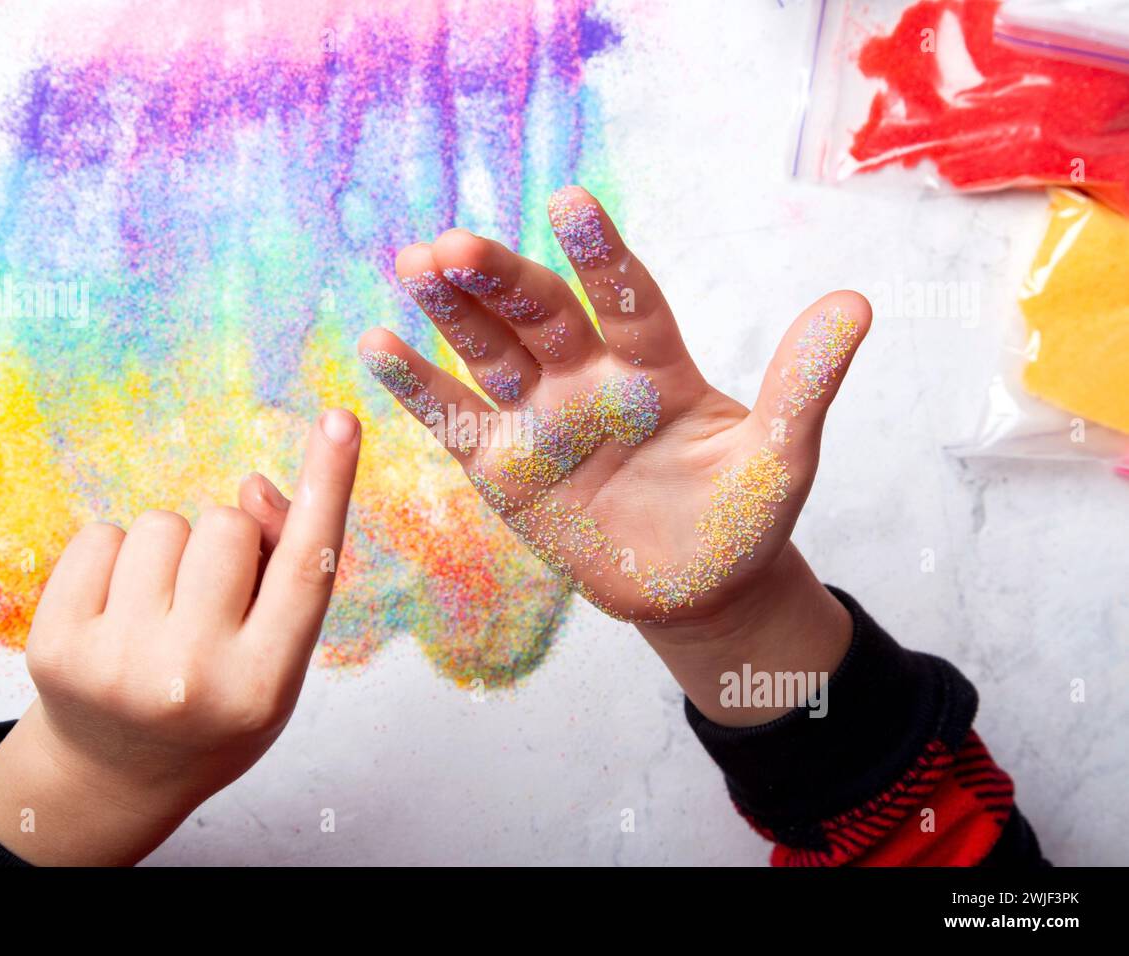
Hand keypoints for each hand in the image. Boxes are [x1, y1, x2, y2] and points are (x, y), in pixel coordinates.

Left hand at [0, 410, 359, 863]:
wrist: (118, 774)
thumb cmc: (218, 697)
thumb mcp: (274, 654)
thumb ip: (283, 571)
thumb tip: (250, 489)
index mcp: (263, 684)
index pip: (306, 567)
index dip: (329, 485)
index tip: (340, 418)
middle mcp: (192, 679)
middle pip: (226, 526)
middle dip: (225, 542)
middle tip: (209, 600)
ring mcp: (117, 666)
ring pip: (162, 524)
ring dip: (169, 551)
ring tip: (160, 609)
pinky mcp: (55, 648)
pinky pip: (101, 537)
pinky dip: (114, 559)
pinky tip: (116, 610)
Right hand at [360, 187, 868, 721]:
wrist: (699, 589)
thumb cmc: (743, 517)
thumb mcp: (780, 455)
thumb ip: (803, 384)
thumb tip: (857, 302)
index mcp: (654, 365)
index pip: (624, 296)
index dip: (600, 253)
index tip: (571, 203)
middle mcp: (590, 377)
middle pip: (539, 314)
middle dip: (501, 278)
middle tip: (454, 245)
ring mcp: (542, 418)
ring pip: (490, 351)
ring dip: (452, 312)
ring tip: (415, 267)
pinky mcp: (504, 467)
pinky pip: (456, 420)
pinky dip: (418, 387)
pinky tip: (379, 347)